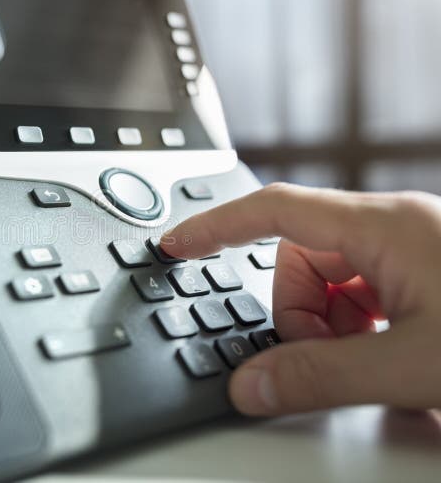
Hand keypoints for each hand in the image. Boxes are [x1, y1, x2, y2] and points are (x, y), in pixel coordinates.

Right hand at [161, 183, 440, 415]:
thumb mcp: (414, 364)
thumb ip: (324, 378)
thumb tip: (253, 385)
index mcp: (385, 226)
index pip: (274, 209)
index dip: (216, 226)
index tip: (179, 245)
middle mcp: (395, 226)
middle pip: (300, 254)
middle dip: (296, 308)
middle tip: (322, 352)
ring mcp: (410, 247)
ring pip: (329, 275)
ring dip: (326, 320)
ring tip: (365, 357)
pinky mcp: (423, 270)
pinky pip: (359, 288)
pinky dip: (352, 323)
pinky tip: (382, 352)